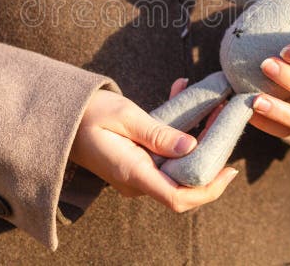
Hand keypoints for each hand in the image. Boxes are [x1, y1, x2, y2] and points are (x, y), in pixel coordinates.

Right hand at [69, 79, 237, 211]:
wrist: (59, 117)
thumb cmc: (88, 114)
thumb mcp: (124, 116)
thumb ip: (158, 133)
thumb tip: (191, 147)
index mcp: (133, 173)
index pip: (178, 198)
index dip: (209, 189)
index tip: (229, 169)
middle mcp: (137, 180)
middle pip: (185, 181)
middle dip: (210, 153)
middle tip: (223, 117)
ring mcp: (138, 173)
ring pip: (179, 165)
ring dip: (198, 136)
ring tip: (210, 104)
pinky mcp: (138, 161)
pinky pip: (166, 152)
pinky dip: (178, 129)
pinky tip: (181, 91)